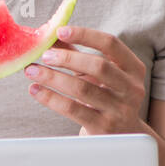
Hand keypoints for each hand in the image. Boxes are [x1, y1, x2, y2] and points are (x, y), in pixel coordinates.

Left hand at [24, 25, 148, 136]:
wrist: (122, 134)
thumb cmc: (106, 97)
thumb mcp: (97, 75)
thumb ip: (76, 53)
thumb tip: (49, 35)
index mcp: (133, 68)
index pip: (111, 44)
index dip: (85, 35)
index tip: (60, 31)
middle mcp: (131, 88)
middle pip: (99, 66)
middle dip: (68, 58)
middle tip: (45, 55)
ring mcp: (119, 109)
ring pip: (82, 89)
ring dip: (53, 78)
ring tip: (32, 70)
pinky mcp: (102, 127)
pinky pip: (72, 109)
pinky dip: (50, 98)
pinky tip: (35, 90)